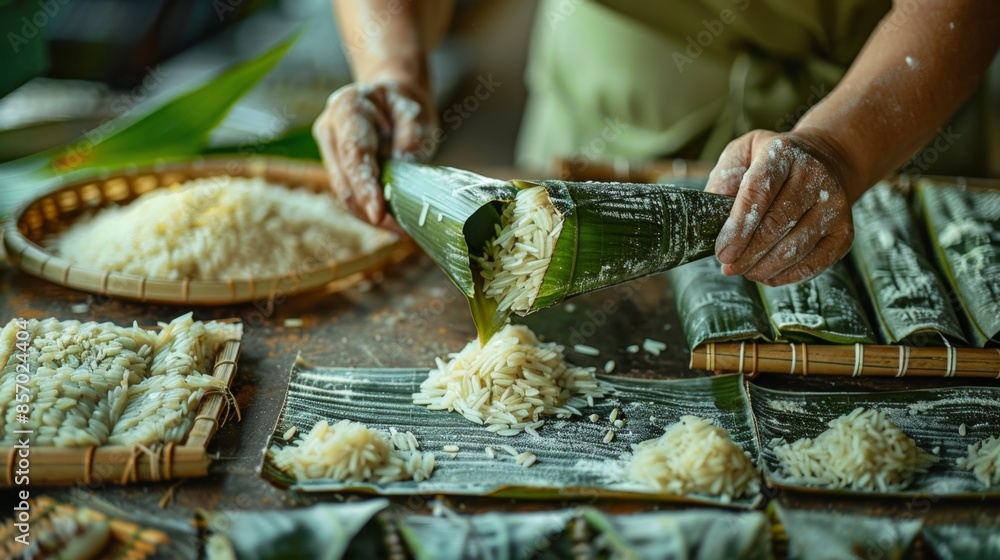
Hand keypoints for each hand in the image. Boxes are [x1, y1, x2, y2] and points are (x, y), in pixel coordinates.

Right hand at [312, 81, 437, 223]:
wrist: (392, 103)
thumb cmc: (405, 107)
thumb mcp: (416, 113)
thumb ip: (410, 136)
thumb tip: (401, 168)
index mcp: (347, 107)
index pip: (353, 153)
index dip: (364, 187)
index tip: (378, 213)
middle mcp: (330, 129)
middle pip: (343, 180)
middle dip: (368, 210)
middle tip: (399, 230)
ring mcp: (329, 150)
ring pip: (343, 194)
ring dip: (369, 216)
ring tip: (399, 230)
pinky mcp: (336, 169)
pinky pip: (350, 196)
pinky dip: (369, 212)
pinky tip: (390, 224)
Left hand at [705, 130, 854, 285]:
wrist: (826, 160)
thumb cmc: (771, 163)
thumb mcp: (742, 155)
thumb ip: (722, 181)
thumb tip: (710, 220)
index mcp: (783, 154)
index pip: (758, 191)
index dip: (739, 227)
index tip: (723, 253)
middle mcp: (815, 177)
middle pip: (778, 223)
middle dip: (749, 253)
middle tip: (728, 268)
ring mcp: (835, 205)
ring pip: (797, 247)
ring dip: (765, 267)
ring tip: (745, 271)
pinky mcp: (844, 232)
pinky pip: (814, 263)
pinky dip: (787, 275)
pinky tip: (766, 274)